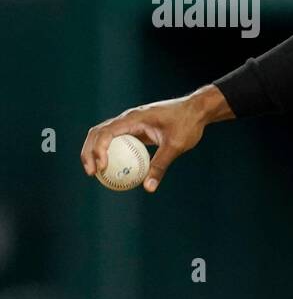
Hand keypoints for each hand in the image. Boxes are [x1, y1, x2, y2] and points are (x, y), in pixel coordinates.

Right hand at [81, 85, 230, 192]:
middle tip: (91, 173)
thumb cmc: (187, 124)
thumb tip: (148, 188)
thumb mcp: (175, 146)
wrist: (197, 110)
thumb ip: (160, 165)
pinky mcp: (135, 129)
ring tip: (96, 173)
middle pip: (98, 133)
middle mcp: (128, 118)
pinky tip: (113, 170)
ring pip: (104, 136)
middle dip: (89, 152)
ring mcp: (130, 123)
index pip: (107, 132)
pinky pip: (117, 141)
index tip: (102, 167)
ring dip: (95, 152)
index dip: (99, 149)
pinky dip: (110, 153)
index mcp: (134, 118)